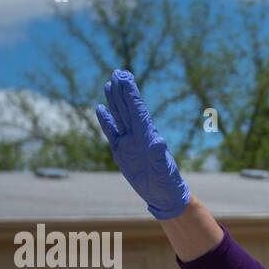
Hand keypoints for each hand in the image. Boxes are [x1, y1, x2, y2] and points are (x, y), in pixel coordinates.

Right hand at [95, 70, 190, 219]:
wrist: (164, 196)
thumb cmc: (167, 183)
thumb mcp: (163, 170)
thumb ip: (159, 156)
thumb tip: (158, 142)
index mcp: (148, 136)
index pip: (138, 110)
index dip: (131, 93)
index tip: (126, 77)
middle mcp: (138, 135)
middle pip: (128, 108)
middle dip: (123, 91)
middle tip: (118, 72)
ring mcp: (129, 142)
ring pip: (120, 116)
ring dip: (115, 101)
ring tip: (110, 84)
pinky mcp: (122, 152)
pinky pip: (112, 133)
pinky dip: (106, 121)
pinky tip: (100, 109)